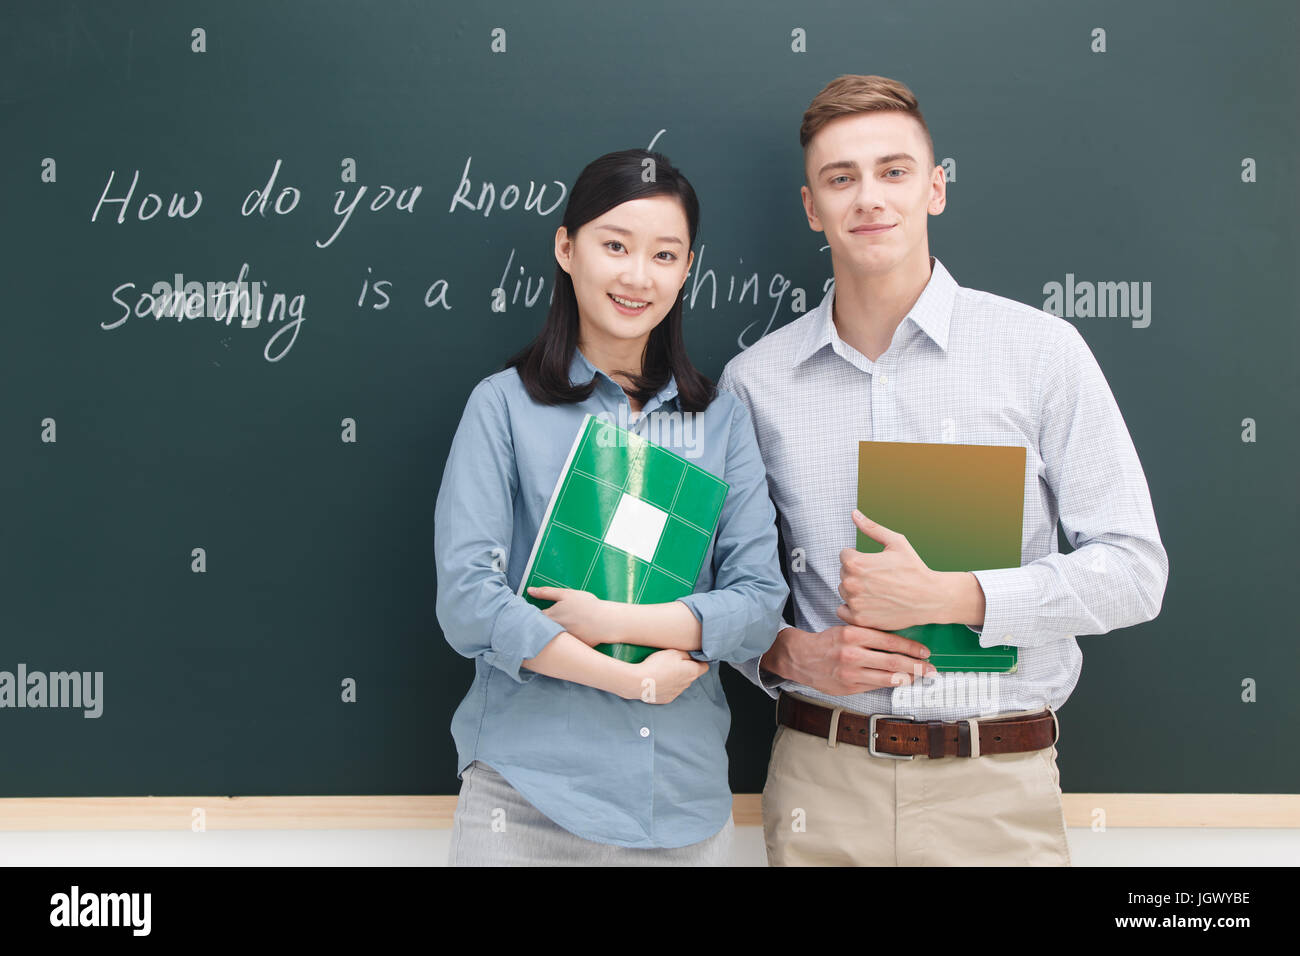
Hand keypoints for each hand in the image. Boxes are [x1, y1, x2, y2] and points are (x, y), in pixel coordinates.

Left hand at [527, 586, 614, 645]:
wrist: (606, 622)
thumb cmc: (587, 605)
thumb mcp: (566, 594)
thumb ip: (546, 592)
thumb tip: (529, 590)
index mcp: (549, 617)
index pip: (533, 617)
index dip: (533, 614)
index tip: (538, 612)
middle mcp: (552, 631)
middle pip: (539, 629)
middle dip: (540, 625)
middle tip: (552, 619)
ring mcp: (561, 642)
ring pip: (549, 638)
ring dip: (550, 634)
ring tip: (564, 627)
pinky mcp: (570, 649)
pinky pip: (561, 647)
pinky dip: (562, 643)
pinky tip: (571, 637)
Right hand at [632, 649, 709, 703]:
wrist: (639, 682)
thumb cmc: (657, 665)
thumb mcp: (673, 652)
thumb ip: (686, 654)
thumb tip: (691, 656)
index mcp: (692, 672)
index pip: (704, 667)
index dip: (700, 660)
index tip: (693, 656)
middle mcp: (687, 685)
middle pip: (691, 675)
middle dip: (685, 668)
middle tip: (673, 661)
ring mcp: (677, 693)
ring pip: (680, 683)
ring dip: (675, 677)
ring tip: (662, 670)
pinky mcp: (666, 699)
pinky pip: (670, 690)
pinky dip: (666, 685)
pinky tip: (657, 680)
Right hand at [763, 624, 935, 696]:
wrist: (801, 658)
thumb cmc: (827, 642)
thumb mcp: (846, 629)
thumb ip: (870, 636)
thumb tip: (899, 643)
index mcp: (852, 634)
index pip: (890, 641)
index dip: (911, 647)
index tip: (925, 651)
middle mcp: (852, 653)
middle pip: (893, 662)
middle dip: (917, 666)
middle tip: (931, 668)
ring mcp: (851, 673)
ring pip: (888, 678)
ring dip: (909, 678)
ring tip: (922, 677)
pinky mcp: (849, 687)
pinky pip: (876, 686)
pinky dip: (892, 684)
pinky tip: (902, 682)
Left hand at [837, 510, 946, 630]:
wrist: (930, 598)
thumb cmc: (914, 569)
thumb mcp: (896, 543)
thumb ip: (871, 528)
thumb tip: (854, 513)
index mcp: (856, 562)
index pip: (844, 555)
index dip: (860, 557)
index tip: (875, 563)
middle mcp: (851, 583)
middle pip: (843, 573)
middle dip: (857, 573)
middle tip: (879, 578)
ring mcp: (854, 603)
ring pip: (844, 591)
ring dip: (855, 590)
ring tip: (878, 590)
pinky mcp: (859, 619)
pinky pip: (842, 611)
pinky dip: (852, 608)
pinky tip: (869, 604)